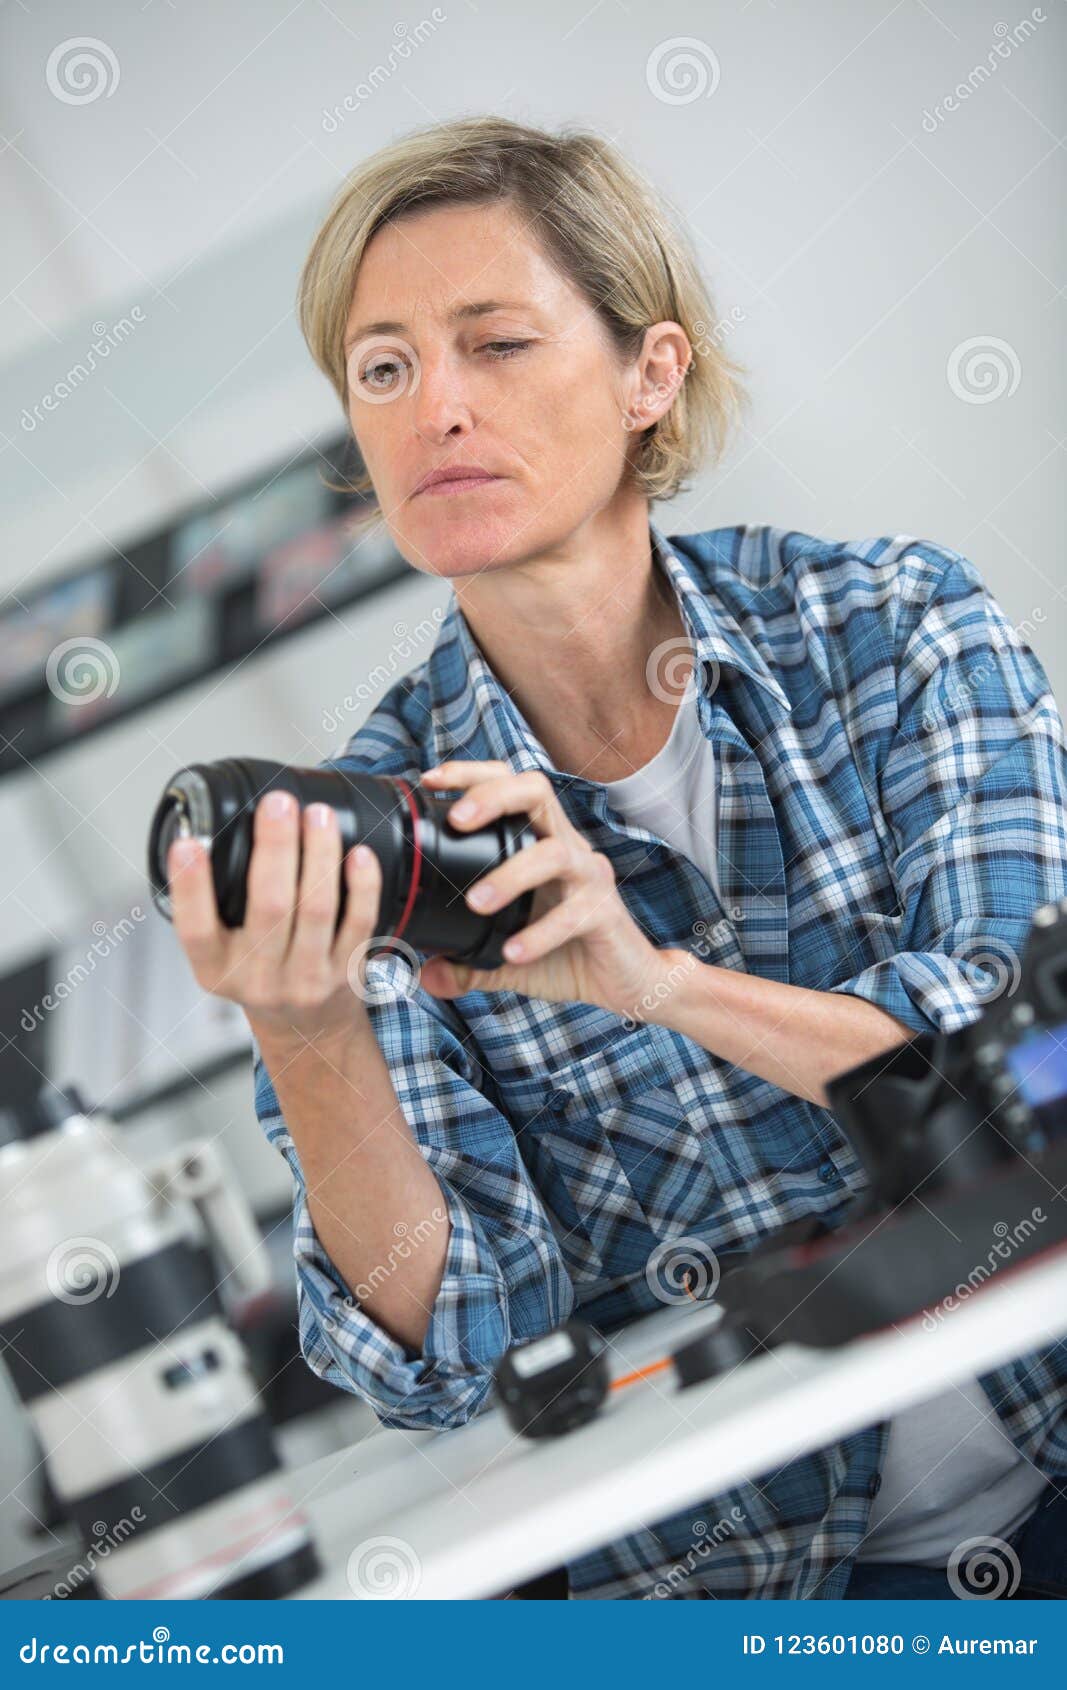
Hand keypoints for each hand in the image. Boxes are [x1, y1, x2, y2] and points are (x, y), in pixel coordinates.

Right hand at [165, 791, 384, 1048]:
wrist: (307, 1030)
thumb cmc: (260, 975)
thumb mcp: (221, 955)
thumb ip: (212, 907)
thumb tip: (205, 830)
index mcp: (217, 970)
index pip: (195, 929)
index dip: (190, 887)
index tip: (188, 844)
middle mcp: (260, 978)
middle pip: (270, 907)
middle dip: (275, 848)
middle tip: (277, 803)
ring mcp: (308, 978)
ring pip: (318, 909)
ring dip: (320, 855)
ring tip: (317, 815)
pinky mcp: (348, 973)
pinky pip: (360, 922)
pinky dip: (363, 886)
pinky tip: (359, 854)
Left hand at [418, 759, 671, 1019]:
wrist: (628, 983)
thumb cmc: (569, 954)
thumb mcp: (507, 958)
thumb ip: (468, 963)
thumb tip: (428, 976)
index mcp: (541, 842)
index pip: (512, 785)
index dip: (473, 775)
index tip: (431, 779)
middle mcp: (567, 848)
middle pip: (537, 792)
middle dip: (493, 796)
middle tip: (456, 820)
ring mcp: (589, 878)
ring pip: (553, 853)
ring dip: (510, 874)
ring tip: (476, 902)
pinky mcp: (605, 914)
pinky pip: (574, 915)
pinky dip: (540, 934)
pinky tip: (512, 953)